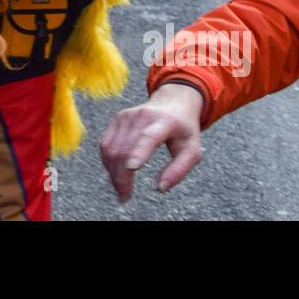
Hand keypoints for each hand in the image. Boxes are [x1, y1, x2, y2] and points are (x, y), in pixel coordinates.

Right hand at [99, 83, 204, 202]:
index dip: (139, 152)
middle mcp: (143, 116)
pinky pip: (106, 144)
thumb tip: (160, 188)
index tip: (132, 168)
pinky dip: (108, 162)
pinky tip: (116, 172)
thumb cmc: (184, 130)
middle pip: (125, 149)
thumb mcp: (192, 150)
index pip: (149, 136)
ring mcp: (127, 116)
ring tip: (121, 189)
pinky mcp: (118, 118)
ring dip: (113, 173)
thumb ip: (179, 170)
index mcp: (165, 122)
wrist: (173, 102)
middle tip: (125, 197)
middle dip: (122, 177)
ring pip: (112, 149)